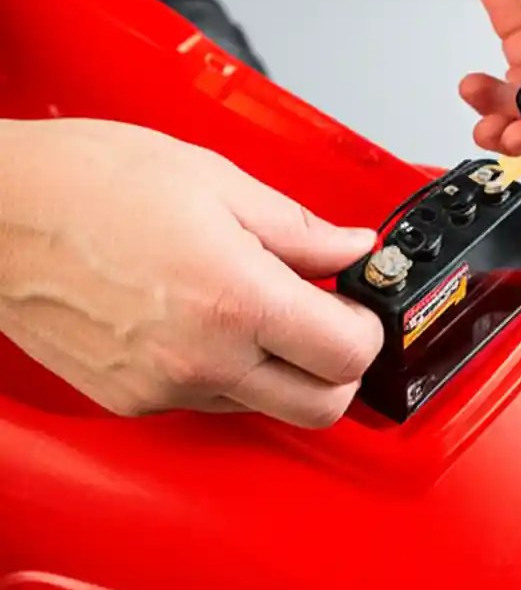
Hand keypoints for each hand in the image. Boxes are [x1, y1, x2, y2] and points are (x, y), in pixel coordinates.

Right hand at [0, 119, 383, 427]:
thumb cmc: (83, 183)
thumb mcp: (214, 180)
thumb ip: (298, 227)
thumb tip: (351, 247)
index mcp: (235, 300)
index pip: (348, 355)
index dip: (368, 328)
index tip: (358, 303)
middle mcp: (203, 359)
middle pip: (321, 406)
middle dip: (341, 367)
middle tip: (329, 319)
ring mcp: (164, 388)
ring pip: (267, 408)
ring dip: (285, 371)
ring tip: (260, 309)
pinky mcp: (132, 400)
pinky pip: (211, 403)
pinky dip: (230, 373)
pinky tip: (212, 323)